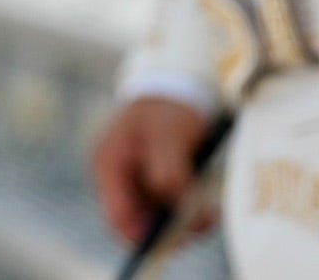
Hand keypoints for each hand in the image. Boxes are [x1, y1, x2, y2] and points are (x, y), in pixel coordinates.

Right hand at [88, 93, 216, 246]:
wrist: (177, 78)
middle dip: (166, 228)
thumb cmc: (168, 102)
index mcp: (109, 163)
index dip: (141, 233)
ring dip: (178, 219)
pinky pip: (164, 200)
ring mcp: (133, 176)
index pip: (117, 213)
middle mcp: (116, 174)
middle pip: (136, 217)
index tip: (171, 239)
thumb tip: (176, 205)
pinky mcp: (151, 175)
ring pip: (152, 211)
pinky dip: (183, 205)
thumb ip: (169, 169)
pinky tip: (205, 206)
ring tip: (209, 217)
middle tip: (200, 228)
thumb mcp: (168, 133)